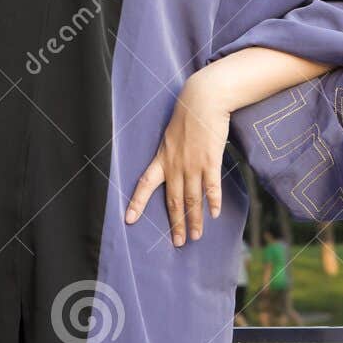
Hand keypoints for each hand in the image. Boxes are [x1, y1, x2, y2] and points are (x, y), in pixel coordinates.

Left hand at [124, 70, 231, 244]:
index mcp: (162, 158)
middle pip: (174, 201)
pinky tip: (214, 214)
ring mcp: (193, 164)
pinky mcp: (210, 161)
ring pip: (192, 199)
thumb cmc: (188, 115)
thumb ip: (171, 153)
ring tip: (195, 236)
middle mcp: (175, 165)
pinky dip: (213, 202)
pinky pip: (211, 187)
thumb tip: (173, 168)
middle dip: (175, 224)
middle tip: (177, 243)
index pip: (145, 184)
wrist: (202, 100)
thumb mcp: (171, 135)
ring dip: (194, 220)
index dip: (137, 203)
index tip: (128, 220)